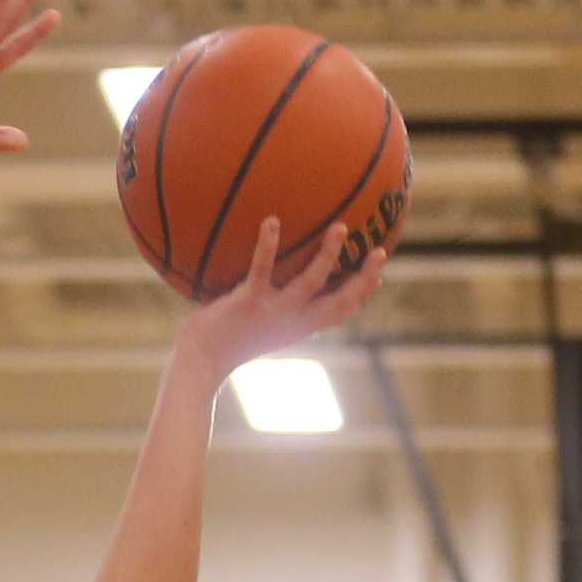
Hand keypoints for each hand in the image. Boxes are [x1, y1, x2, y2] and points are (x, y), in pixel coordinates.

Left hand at [177, 217, 390, 381]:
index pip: (339, 313)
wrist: (201, 360)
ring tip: (341, 228)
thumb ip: (274, 310)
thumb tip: (276, 289)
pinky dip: (267, 245)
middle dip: (364, 278)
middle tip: (381, 251)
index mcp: (298, 327)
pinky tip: (271, 221)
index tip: (379, 277)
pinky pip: (262, 269)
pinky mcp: (248, 302)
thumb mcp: (258, 327)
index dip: (362, 296)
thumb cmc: (227, 340)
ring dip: (329, 255)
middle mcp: (292, 321)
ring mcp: (273, 311)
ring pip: (312, 282)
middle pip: (340, 302)